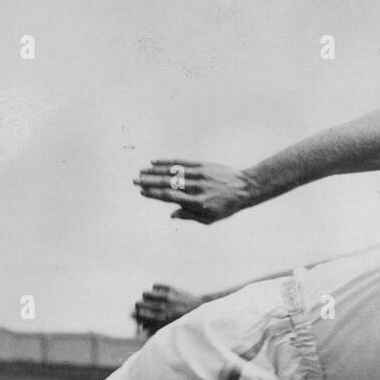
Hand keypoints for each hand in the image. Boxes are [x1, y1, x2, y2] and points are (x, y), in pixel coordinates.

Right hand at [132, 284, 204, 336]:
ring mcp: (168, 297)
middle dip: (138, 306)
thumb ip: (155, 329)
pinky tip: (158, 292)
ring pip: (146, 293)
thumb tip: (142, 331)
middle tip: (140, 306)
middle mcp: (163, 307)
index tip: (134, 314)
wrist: (201, 309)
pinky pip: (155, 285)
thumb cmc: (184, 321)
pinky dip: (155, 288)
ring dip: (146, 297)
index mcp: (162, 319)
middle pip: (140, 303)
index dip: (135, 314)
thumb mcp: (169, 328)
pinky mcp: (172, 288)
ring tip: (150, 299)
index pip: (141, 314)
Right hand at [134, 160, 253, 223]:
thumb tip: (172, 214)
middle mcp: (196, 187)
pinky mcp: (202, 165)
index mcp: (197, 202)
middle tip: (135, 180)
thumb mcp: (209, 218)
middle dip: (149, 181)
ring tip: (141, 171)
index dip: (155, 194)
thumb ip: (190, 216)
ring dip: (155, 171)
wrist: (244, 188)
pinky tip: (155, 161)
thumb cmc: (226, 207)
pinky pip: (182, 162)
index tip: (142, 192)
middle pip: (168, 183)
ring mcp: (199, 174)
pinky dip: (167, 162)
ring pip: (173, 172)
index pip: (171, 197)